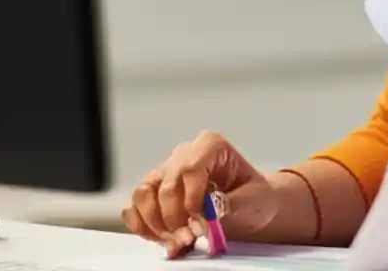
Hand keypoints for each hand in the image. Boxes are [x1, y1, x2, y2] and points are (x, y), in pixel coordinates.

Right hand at [121, 130, 280, 258]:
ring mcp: (165, 172)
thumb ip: (229, 204)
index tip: (200, 223)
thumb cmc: (253, 196)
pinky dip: (143, 227)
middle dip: (174, 218)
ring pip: (143, 194)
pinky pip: (134, 208)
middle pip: (166, 185)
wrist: (249, 206)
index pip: (190, 168)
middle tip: (189, 238)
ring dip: (156, 224)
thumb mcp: (253, 199)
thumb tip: (206, 213)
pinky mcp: (153, 193)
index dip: (191, 199)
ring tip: (177, 241)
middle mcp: (183, 155)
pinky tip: (163, 239)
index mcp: (211, 146)